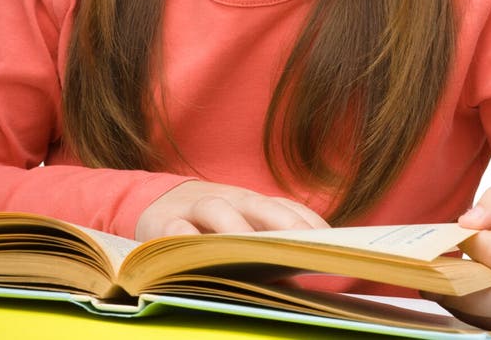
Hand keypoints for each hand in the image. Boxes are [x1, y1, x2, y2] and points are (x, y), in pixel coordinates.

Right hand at [135, 179, 327, 241]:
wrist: (157, 205)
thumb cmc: (210, 229)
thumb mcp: (240, 234)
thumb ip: (268, 257)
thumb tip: (298, 290)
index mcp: (252, 204)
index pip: (286, 208)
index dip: (309, 222)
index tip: (333, 241)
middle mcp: (227, 200)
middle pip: (259, 205)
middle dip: (283, 222)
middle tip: (304, 243)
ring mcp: (194, 208)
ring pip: (218, 210)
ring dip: (235, 227)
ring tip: (253, 249)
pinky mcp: (163, 224)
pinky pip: (176, 231)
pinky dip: (186, 239)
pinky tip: (198, 253)